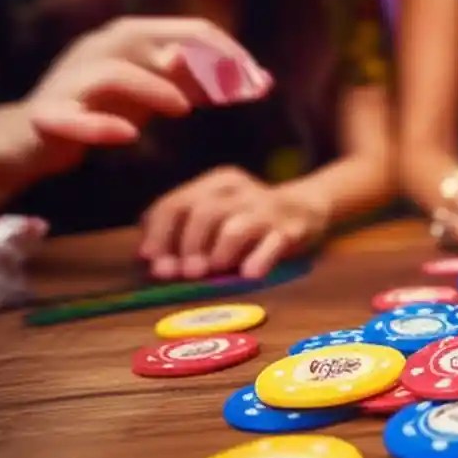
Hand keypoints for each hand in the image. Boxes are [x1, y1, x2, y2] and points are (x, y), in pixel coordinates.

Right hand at [24, 17, 264, 161]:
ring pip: (114, 73)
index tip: (264, 84)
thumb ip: (203, 83)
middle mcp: (102, 47)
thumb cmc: (107, 108)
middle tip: (242, 94)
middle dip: (207, 67)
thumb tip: (261, 81)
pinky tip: (128, 136)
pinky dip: (102, 126)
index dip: (234, 56)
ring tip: (184, 110)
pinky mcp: (50, 115)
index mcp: (134, 37)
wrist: (35, 136)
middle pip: (159, 42)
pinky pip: (75, 118)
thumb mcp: (161, 92)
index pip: (194, 32)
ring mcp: (72, 79)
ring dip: (153, 89)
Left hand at [138, 167, 324, 278]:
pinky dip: (258, 260)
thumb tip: (150, 259)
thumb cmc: (249, 218)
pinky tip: (249, 274)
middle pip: (203, 213)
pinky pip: (273, 245)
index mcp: (217, 183)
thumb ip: (183, 230)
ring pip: (234, 229)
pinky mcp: (291, 230)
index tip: (151, 260)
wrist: (307, 207)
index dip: (159, 235)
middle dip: (188, 246)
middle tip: (183, 274)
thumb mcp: (216, 213)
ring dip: (218, 254)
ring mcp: (268, 210)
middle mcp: (241, 191)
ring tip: (216, 270)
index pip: (176, 203)